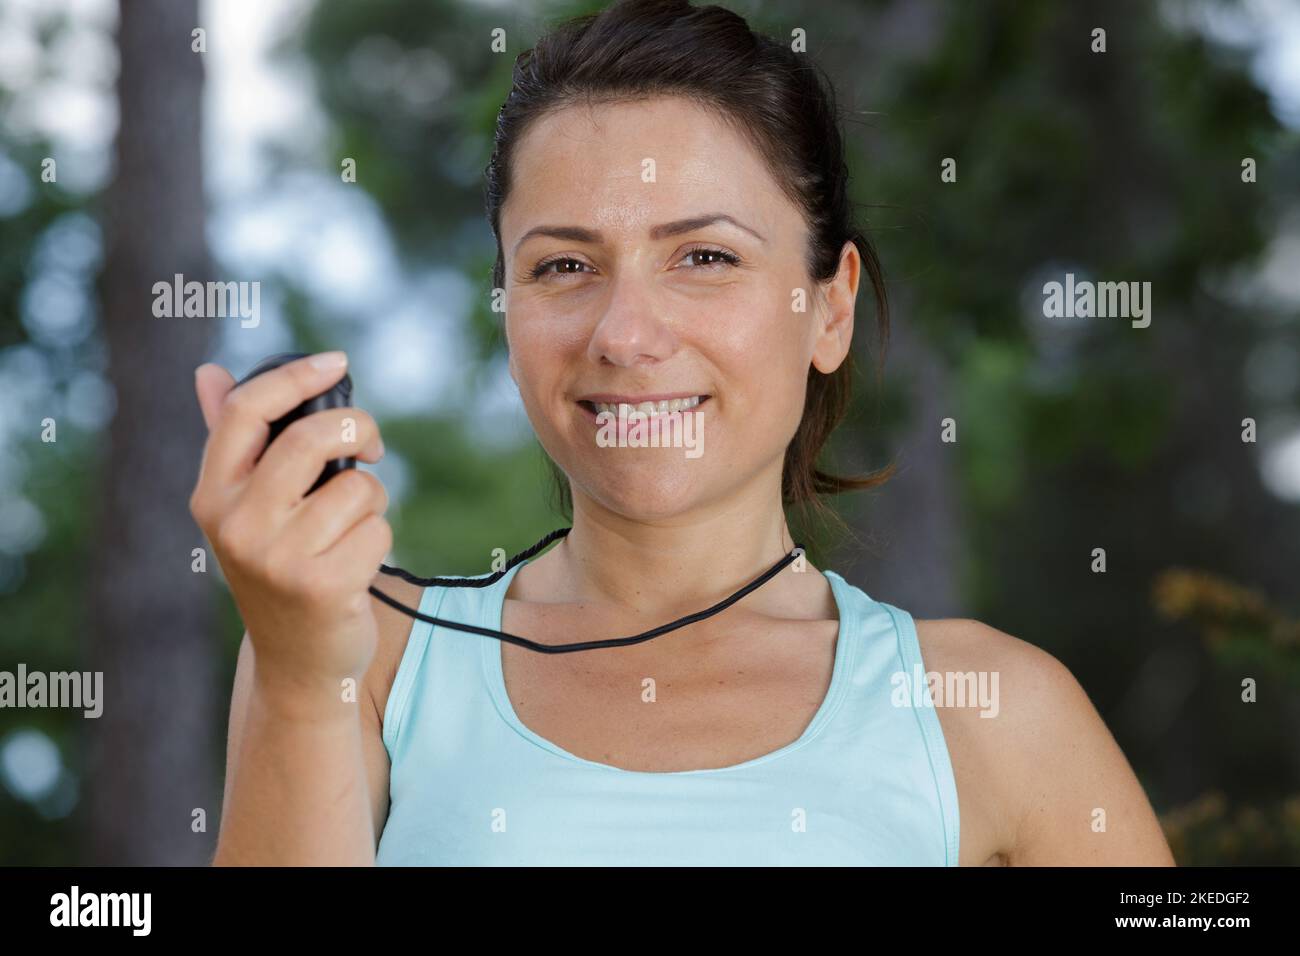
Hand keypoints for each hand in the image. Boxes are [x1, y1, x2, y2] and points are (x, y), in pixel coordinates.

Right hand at [188, 351, 389, 698]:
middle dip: (359, 429)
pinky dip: (379, 540)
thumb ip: (233, 442)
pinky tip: (355, 567)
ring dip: (371, 503)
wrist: (299, 664)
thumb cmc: (280, 570)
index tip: (337, 362)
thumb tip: (208, 372)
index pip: (247, 412)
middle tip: (371, 445)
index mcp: (212, 496)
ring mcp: (277, 558)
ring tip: (349, 532)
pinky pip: (379, 528)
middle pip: (312, 438)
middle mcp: (235, 525)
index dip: (296, 376)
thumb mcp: (247, 510)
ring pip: (357, 487)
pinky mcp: (323, 585)